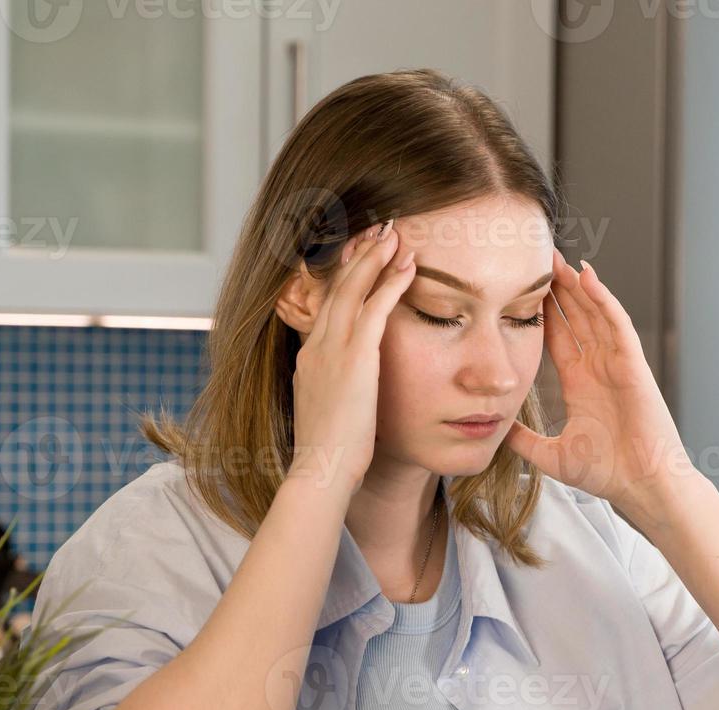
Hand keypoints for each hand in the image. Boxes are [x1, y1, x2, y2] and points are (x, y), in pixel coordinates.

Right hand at [287, 220, 417, 496]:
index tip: (358, 255)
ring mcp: (332, 350)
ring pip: (353, 289)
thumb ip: (336, 389)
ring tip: (394, 233)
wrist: (321, 471)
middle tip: (377, 229)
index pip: (327, 304)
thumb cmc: (331, 453)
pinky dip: (391, 283)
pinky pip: (375, 309)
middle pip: (336, 286)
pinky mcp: (354, 359)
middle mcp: (317, 346)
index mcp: (309, 358)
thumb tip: (348, 387)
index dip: (343, 276)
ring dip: (374, 257)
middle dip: (357, 255)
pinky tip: (408, 265)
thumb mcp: (328, 411)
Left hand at [504, 250, 695, 518]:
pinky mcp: (633, 364)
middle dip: (558, 288)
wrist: (642, 485)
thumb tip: (494, 430)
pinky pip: (616, 324)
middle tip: (537, 258)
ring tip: (558, 259)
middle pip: (575, 317)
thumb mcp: (551, 455)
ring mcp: (617, 363)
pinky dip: (603, 298)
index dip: (541, 313)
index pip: (557, 337)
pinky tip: (588, 276)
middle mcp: (598, 367)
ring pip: (594, 313)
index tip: (520, 289)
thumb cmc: (607, 473)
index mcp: (580, 384)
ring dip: (578, 285)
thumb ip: (523, 440)